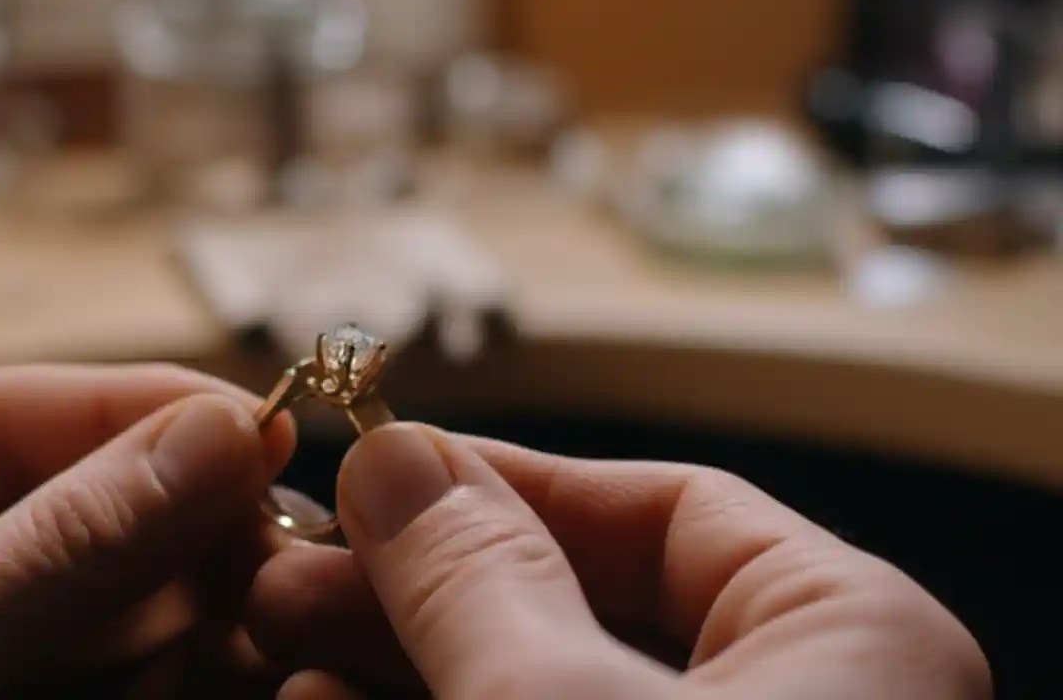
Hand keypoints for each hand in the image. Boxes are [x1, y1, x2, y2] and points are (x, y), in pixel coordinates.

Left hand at [0, 364, 296, 697]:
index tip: (264, 429)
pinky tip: (244, 673)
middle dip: (194, 525)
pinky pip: (131, 677)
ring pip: (131, 600)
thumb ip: (62, 546)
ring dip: (211, 609)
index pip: (18, 415)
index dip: (149, 411)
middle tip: (284, 553)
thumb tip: (216, 435)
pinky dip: (189, 676)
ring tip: (279, 625)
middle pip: (95, 505)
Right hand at [250, 424, 991, 699]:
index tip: (378, 475)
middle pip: (584, 606)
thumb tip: (394, 456)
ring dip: (404, 663)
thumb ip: (479, 575)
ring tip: (281, 643)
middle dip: (422, 588)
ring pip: (543, 690)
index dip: (507, 482)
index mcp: (851, 644)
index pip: (669, 510)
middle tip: (290, 571)